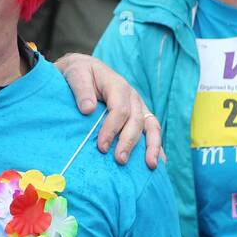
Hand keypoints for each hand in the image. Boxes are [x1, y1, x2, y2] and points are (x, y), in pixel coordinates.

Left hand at [54, 53, 161, 168]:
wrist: (85, 70)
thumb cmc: (79, 73)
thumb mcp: (76, 74)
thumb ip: (81, 90)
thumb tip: (88, 109)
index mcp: (118, 85)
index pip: (120, 109)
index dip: (112, 129)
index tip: (101, 147)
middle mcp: (132, 96)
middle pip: (136, 121)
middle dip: (129, 142)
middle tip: (120, 160)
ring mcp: (138, 106)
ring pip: (151, 126)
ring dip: (151, 147)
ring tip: (150, 166)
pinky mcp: (140, 115)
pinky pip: (152, 130)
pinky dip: (157, 146)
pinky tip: (160, 162)